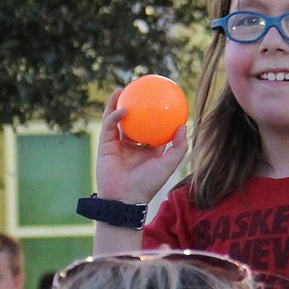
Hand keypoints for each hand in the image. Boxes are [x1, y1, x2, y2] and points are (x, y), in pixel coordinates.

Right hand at [95, 88, 188, 204]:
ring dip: (118, 104)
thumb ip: (179, 147)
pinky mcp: (105, 145)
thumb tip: (183, 125)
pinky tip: (123, 107)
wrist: (124, 198)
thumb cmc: (148, 184)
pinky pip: (109, 126)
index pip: (153, 129)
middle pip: (134, 121)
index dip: (157, 116)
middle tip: (140, 90)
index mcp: (148, 150)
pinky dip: (115, 116)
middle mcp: (132, 146)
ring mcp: (117, 145)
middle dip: (136, 106)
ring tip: (122, 89)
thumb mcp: (168, 165)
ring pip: (117, 120)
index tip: (163, 101)